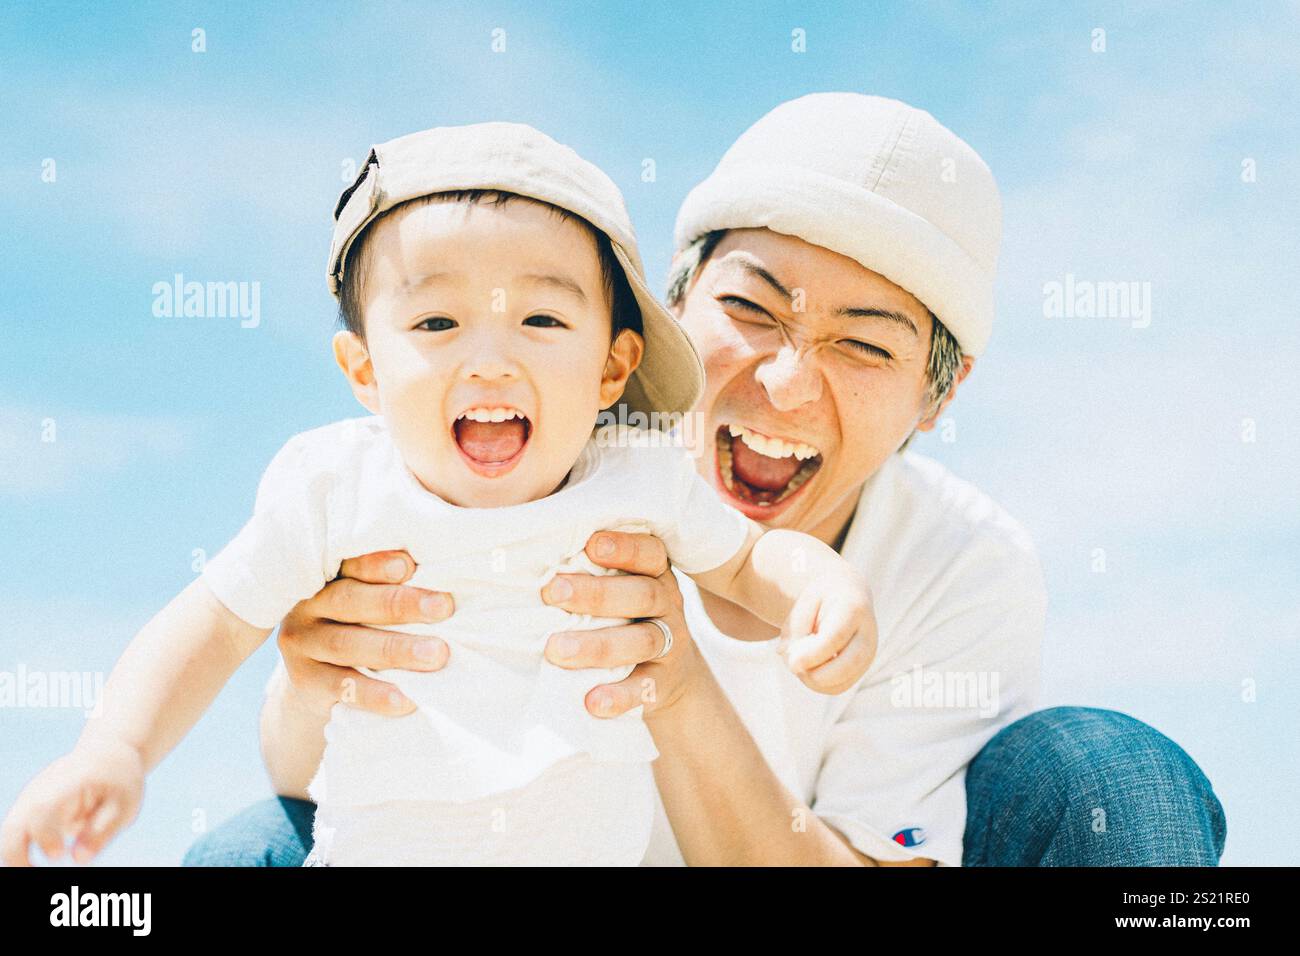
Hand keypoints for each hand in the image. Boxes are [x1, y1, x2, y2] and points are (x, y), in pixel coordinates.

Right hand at [1, 738, 144, 865]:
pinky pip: (18, 832)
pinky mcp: (29, 808)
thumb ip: (103, 831)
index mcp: (70, 781)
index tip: (60, 856)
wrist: (107, 754)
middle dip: (17, 855)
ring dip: (17, 855)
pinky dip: (23, 851)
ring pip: (10, 830)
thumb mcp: (125, 804)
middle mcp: (43, 788)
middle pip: (14, 824)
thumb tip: (79, 860)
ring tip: (37, 871)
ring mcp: (32, 797)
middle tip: (35, 873)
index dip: (45, 835)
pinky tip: (44, 860)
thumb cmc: (120, 779)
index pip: (44, 808)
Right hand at [278, 550, 453, 717]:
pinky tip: (406, 699)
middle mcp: (308, 607)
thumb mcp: (368, 603)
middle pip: (350, 600)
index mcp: (326, 577)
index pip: (349, 564)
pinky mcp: (306, 683)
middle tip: (443, 608)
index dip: (376, 564)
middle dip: (398, 604)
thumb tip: (448, 587)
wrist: (316, 682)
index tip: (409, 566)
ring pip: (346, 645)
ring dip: (395, 650)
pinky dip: (375, 694)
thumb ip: (394, 588)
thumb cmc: (361, 627)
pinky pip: (341, 688)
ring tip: (437, 655)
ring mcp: (303, 646)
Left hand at [540, 531, 702, 719]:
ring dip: (598, 646)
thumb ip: (590, 574)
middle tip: (552, 592)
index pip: (648, 552)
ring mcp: (670, 644)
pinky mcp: (663, 684)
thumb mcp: (619, 589)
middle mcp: (667, 604)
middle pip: (642, 594)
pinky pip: (645, 689)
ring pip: (642, 641)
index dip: (624, 547)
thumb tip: (527, 564)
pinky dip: (619, 696)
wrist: (672, 675)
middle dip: (597, 594)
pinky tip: (592, 702)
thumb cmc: (626, 617)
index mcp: (654, 573)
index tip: (590, 545)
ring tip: (556, 650)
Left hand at [778, 570, 877, 694]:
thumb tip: (785, 654)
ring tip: (798, 660)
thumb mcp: (805, 601)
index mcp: (854, 609)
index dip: (812, 654)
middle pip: (847, 666)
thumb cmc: (822, 598)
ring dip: (812, 680)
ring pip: (841, 683)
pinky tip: (809, 665)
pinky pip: (837, 687)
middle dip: (814, 674)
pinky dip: (817, 684)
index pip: (835, 638)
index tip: (791, 663)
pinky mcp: (861, 669)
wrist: (848, 596)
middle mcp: (868, 635)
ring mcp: (868, 655)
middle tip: (792, 664)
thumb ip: (795, 626)